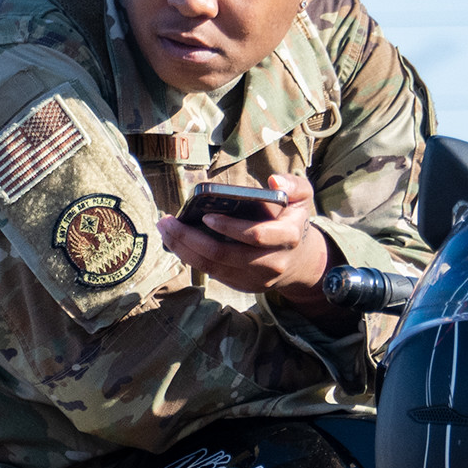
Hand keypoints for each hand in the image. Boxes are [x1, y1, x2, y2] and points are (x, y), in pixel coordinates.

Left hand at [161, 170, 336, 309]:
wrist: (299, 260)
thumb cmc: (292, 220)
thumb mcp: (302, 197)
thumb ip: (293, 184)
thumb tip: (273, 181)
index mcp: (287, 237)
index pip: (255, 235)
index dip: (229, 227)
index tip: (206, 215)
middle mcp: (271, 262)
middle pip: (223, 254)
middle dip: (191, 238)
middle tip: (168, 222)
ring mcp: (255, 278)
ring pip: (212, 267)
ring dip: (183, 249)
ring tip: (166, 230)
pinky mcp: (242, 286)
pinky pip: (211, 273)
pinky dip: (191, 257)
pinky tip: (176, 242)